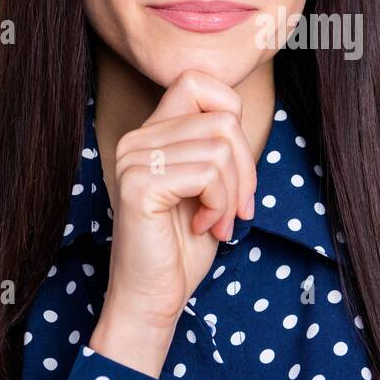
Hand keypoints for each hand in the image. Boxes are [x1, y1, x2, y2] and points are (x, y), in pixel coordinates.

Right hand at [101, 69, 258, 329]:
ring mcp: (134, 159)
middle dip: (245, 168)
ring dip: (233, 193)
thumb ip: (218, 147)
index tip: (234, 165)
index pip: (196, 81)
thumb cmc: (184, 246)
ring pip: (220, 148)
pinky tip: (205, 227)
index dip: (230, 113)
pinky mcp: (140, 185)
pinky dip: (220, 204)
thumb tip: (240, 120)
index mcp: (151, 133)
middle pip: (222, 120)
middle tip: (238, 208)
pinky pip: (207, 174)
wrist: (153, 298)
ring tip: (219, 222)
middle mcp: (137, 139)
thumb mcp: (210, 186)